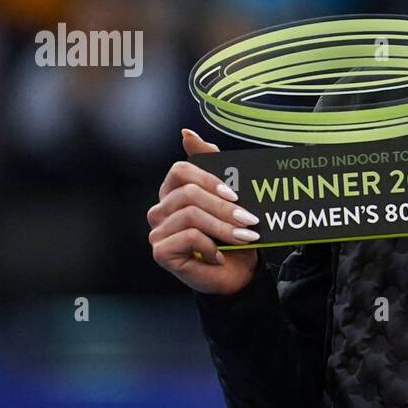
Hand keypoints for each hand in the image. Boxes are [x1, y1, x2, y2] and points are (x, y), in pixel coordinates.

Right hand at [147, 128, 260, 293]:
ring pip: (191, 215)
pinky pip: (187, 236)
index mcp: (174, 192)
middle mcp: (161, 210)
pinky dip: (210, 246)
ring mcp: (158, 231)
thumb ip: (211, 164)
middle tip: (249, 220)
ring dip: (223, 227)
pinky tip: (217, 255)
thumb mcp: (229, 198)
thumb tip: (187, 133)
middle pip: (188, 193)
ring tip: (243, 237)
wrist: (237, 274)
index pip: (181, 170)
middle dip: (224, 208)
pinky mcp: (160, 251)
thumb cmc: (232, 236)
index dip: (209, 179)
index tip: (235, 194)